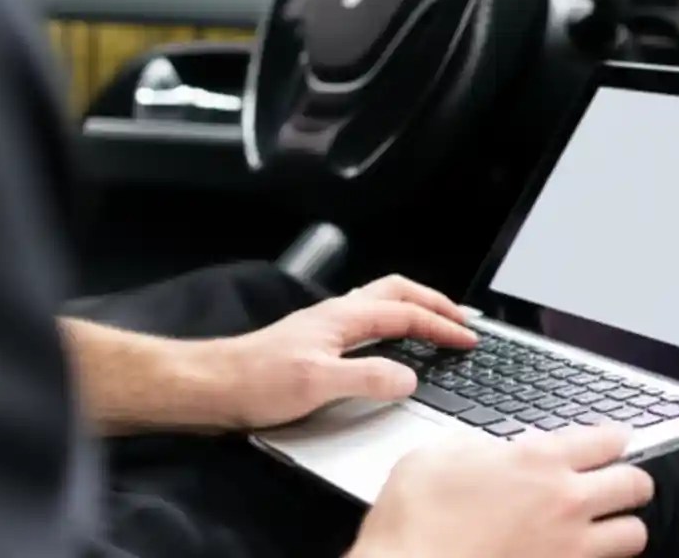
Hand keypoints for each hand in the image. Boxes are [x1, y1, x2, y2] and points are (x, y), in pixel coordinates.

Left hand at [217, 275, 476, 428]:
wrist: (209, 385)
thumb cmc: (255, 381)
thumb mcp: (317, 384)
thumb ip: (367, 377)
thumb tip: (410, 377)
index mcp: (344, 317)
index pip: (406, 313)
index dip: (442, 325)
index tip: (468, 339)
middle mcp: (337, 315)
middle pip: (397, 292)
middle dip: (433, 302)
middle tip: (460, 320)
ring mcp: (325, 327)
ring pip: (381, 303)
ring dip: (413, 309)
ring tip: (435, 324)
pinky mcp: (315, 344)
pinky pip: (368, 322)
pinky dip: (392, 325)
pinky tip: (391, 345)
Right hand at [349, 425, 653, 557]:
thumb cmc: (413, 519)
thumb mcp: (438, 455)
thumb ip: (480, 447)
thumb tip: (493, 452)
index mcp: (539, 460)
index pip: (608, 439)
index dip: (614, 438)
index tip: (613, 442)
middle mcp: (566, 502)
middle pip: (636, 484)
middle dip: (629, 481)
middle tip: (615, 484)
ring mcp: (569, 549)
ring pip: (634, 535)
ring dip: (622, 528)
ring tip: (605, 528)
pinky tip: (576, 557)